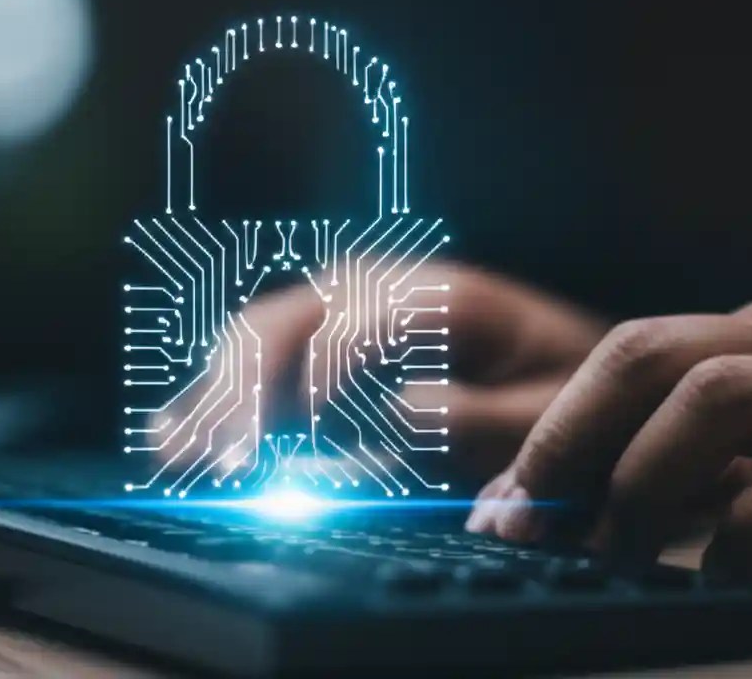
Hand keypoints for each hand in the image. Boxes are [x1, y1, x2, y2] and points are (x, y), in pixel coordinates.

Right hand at [148, 261, 603, 481]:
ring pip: (262, 333)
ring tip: (175, 452)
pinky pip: (263, 356)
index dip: (317, 375)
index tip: (296, 436)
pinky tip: (177, 433)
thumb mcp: (551, 408)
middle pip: (291, 319)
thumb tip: (397, 409)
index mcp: (444, 297)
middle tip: (221, 462)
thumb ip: (484, 415)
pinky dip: (219, 397)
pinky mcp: (332, 338)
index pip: (358, 321)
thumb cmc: (566, 387)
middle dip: (245, 389)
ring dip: (216, 394)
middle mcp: (386, 288)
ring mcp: (353, 308)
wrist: (576, 364)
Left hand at [470, 288, 751, 581]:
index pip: (634, 352)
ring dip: (644, 480)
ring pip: (719, 395)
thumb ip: (716, 457)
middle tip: (526, 521)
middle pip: (652, 350)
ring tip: (615, 553)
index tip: (507, 502)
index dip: (558, 428)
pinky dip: (751, 526)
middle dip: (569, 437)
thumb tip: (596, 502)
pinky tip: (726, 575)